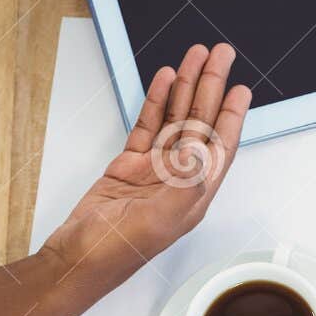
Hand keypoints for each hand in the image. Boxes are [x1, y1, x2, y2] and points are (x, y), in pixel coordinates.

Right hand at [41, 43, 251, 304]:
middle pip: (200, 125)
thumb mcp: (155, 220)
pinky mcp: (129, 166)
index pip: (219, 149)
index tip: (241, 89)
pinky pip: (148, 126)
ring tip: (194, 56)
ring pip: (174, 120)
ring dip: (185, 88)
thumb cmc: (113, 252)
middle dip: (210, 88)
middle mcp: (177, 181)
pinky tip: (164, 79)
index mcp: (192, 197)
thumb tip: (202, 151)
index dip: (231, 118)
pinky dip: (156, 102)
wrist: (74, 259)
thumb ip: (183, 185)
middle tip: (220, 55)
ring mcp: (153, 172)